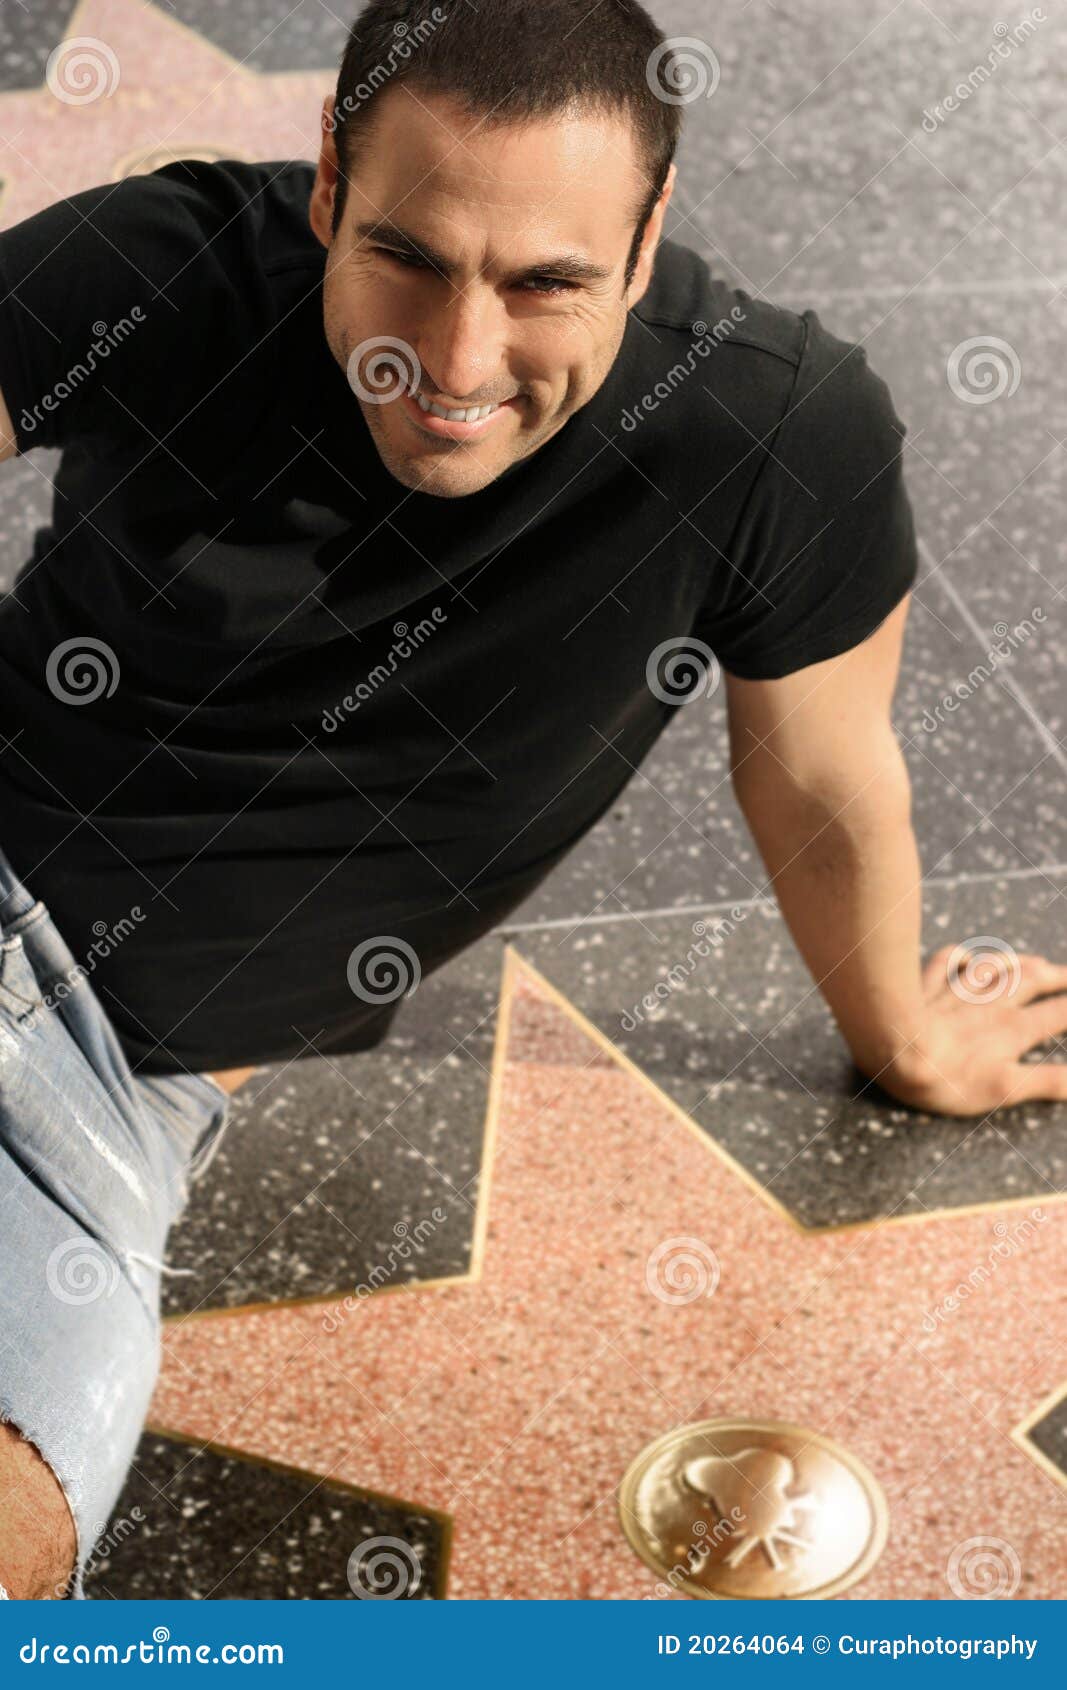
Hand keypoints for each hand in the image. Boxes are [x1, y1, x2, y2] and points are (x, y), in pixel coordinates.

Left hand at [864, 943, 1066, 1118]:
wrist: (894, 1050)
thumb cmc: (947, 1077)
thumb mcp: (1004, 1089)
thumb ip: (1046, 1082)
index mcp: (1012, 1029)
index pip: (1057, 1014)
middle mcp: (990, 1004)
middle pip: (1031, 981)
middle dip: (1057, 977)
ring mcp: (957, 992)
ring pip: (993, 967)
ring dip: (1016, 962)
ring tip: (1033, 961)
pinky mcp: (926, 987)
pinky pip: (945, 962)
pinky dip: (959, 956)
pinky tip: (964, 956)